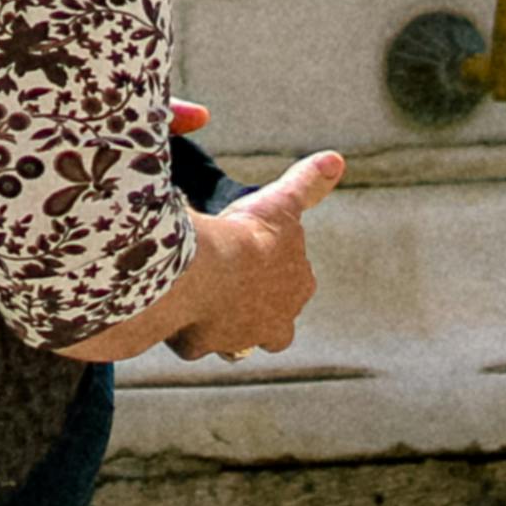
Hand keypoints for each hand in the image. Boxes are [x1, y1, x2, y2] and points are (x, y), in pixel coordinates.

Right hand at [65, 149, 344, 363]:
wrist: (207, 268)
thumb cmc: (249, 236)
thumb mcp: (280, 203)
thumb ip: (306, 184)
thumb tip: (336, 158)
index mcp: (295, 290)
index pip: (294, 287)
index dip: (275, 274)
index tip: (254, 257)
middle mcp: (273, 325)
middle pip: (270, 326)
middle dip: (254, 312)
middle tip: (230, 287)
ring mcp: (234, 340)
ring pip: (232, 342)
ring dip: (219, 326)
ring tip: (198, 300)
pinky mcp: (197, 346)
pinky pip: (189, 342)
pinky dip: (180, 329)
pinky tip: (168, 305)